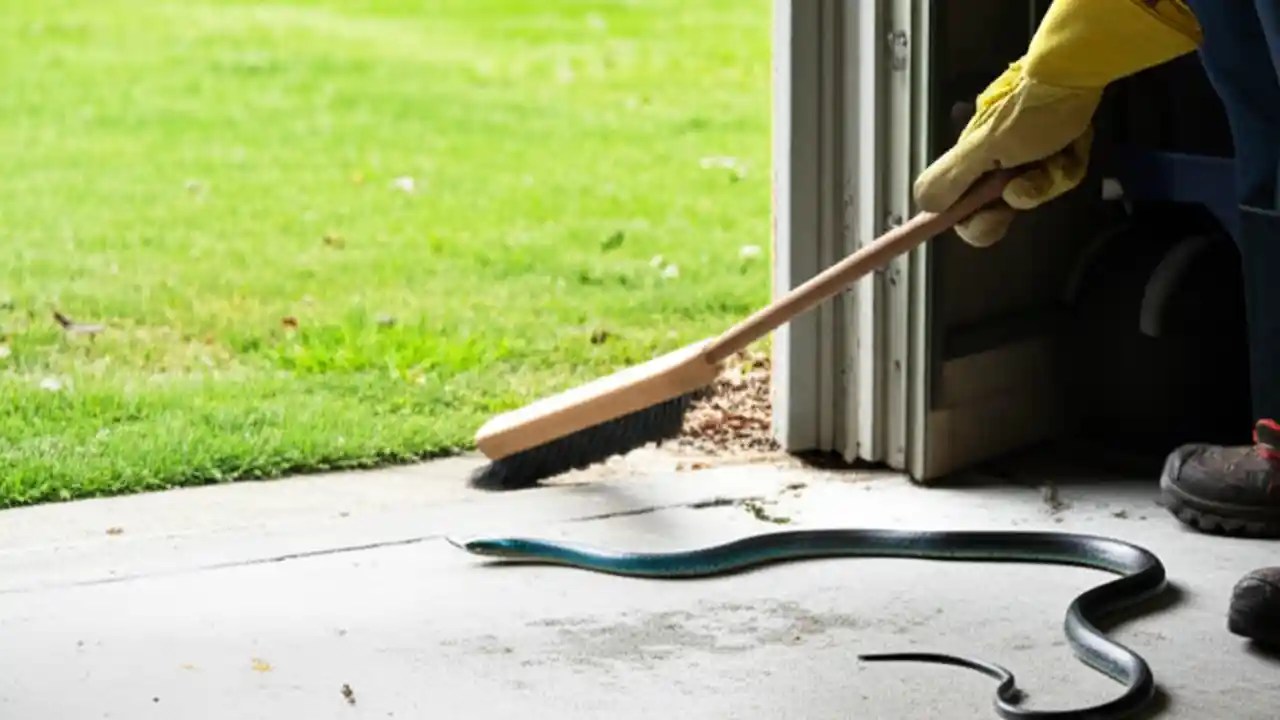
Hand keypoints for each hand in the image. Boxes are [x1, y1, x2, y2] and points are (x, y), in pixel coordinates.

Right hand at [914, 0, 1201, 247]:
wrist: (1076, 74)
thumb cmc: (1029, 110)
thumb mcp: (986, 146)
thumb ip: (952, 178)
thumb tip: (923, 204)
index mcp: (970, 162)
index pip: (962, 212)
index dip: (978, 222)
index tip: (997, 217)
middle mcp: (995, 161)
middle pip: (1005, 206)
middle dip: (1026, 194)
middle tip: (1036, 178)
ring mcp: (1027, 156)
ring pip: (1038, 190)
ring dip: (1052, 177)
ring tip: (1059, 152)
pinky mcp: (1056, 149)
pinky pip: (1060, 174)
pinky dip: (1069, 163)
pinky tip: (1073, 144)